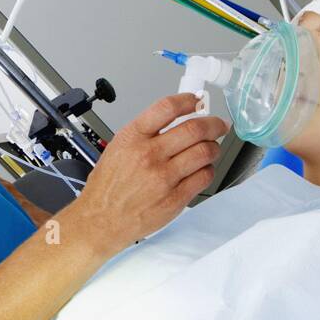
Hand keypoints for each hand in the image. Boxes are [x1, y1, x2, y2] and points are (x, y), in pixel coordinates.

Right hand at [69, 93, 228, 252]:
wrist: (101, 219)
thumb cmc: (108, 187)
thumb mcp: (117, 148)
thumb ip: (145, 133)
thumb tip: (175, 120)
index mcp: (132, 138)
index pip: (167, 108)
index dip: (188, 100)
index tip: (197, 100)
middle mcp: (148, 155)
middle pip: (194, 129)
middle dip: (213, 124)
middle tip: (218, 125)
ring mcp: (163, 178)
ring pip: (205, 152)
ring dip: (213, 147)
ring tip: (211, 148)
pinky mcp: (175, 198)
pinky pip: (204, 177)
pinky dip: (208, 170)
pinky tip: (201, 169)